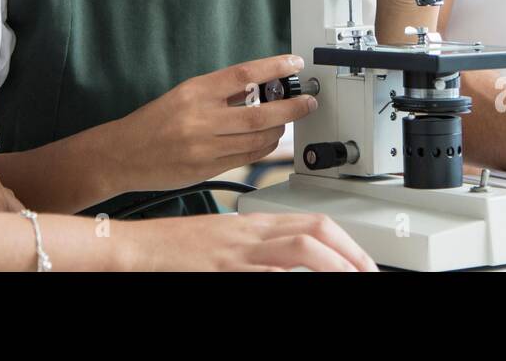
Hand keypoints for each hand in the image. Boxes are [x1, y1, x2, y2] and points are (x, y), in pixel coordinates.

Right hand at [106, 54, 317, 192]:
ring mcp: (204, 148)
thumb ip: (220, 91)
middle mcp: (200, 118)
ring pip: (258, 139)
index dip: (274, 68)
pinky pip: (246, 158)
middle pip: (260, 113)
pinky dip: (264, 148)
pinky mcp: (206, 169)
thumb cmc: (154, 121)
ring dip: (280, 130)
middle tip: (307, 102)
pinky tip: (269, 140)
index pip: (243, 74)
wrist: (123, 154)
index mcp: (195, 91)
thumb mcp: (184, 94)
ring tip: (287, 121)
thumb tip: (260, 85)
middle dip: (291, 108)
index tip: (293, 64)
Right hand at [122, 212, 377, 270]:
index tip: (363, 263)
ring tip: (353, 279)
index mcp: (254, 224)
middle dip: (351, 252)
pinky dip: (292, 277)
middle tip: (370, 273)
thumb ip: (257, 253)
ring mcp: (238, 250)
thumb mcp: (223, 246)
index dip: (346, 241)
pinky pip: (267, 271)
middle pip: (316, 229)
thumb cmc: (174, 250)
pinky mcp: (222, 266)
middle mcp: (251, 232)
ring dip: (334, 264)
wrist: (134, 246)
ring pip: (300, 246)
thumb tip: (288, 266)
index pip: (313, 222)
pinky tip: (308, 283)